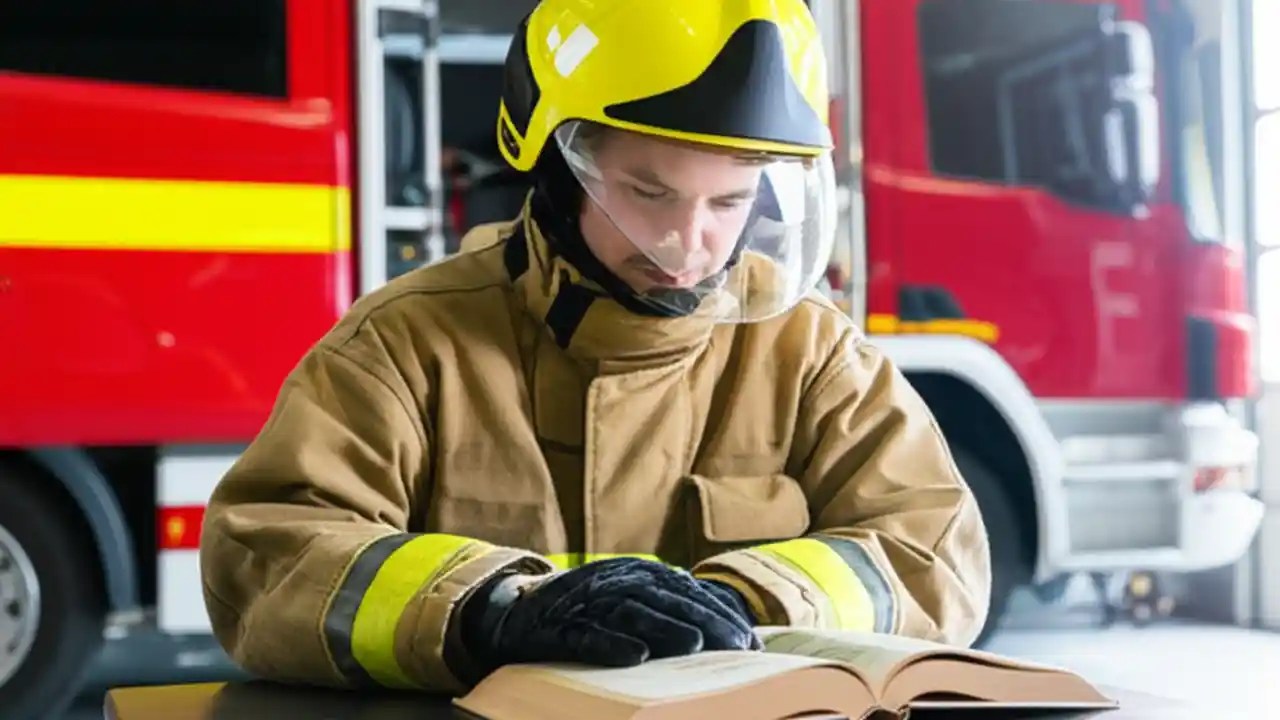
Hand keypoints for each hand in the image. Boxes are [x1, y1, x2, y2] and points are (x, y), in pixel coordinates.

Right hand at [460, 558, 759, 675]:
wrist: (517, 612)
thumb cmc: (587, 612)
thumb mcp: (629, 601)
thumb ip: (670, 608)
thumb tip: (728, 629)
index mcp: (636, 574)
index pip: (685, 590)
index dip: (718, 612)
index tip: (749, 639)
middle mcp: (614, 581)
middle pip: (665, 599)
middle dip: (703, 620)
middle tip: (735, 645)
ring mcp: (585, 602)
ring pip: (631, 613)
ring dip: (665, 628)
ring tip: (695, 646)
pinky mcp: (558, 626)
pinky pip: (588, 635)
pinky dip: (612, 645)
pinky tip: (636, 657)